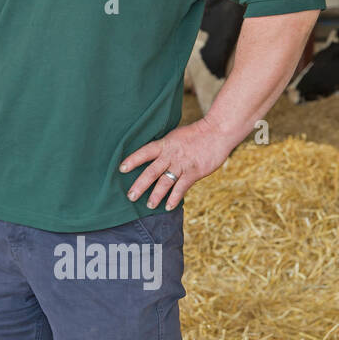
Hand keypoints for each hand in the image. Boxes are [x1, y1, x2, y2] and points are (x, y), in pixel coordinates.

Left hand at [118, 119, 237, 209]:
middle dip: (140, 185)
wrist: (217, 132)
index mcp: (164, 144)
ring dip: (156, 195)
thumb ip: (164, 147)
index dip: (133, 160)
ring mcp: (182, 165)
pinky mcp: (194, 172)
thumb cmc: (195, 134)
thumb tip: (152, 156)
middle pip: (151, 172)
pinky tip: (168, 207)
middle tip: (130, 196)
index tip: (121, 169)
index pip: (144, 152)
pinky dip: (174, 198)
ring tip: (149, 206)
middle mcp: (171, 155)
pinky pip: (181, 188)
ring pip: (165, 182)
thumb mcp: (175, 136)